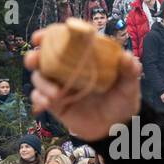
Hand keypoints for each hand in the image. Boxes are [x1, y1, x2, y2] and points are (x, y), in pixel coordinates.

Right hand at [24, 29, 142, 140]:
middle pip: (43, 56)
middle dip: (34, 56)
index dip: (50, 35)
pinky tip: (46, 104)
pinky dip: (39, 99)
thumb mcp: (129, 85)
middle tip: (34, 60)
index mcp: (83, 56)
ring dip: (41, 82)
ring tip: (55, 94)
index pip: (64, 40)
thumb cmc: (122, 100)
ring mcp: (59, 85)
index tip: (41, 37)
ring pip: (39, 77)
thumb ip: (129, 70)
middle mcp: (67, 68)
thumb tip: (127, 58)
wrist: (117, 128)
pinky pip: (39, 98)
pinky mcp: (55, 103)